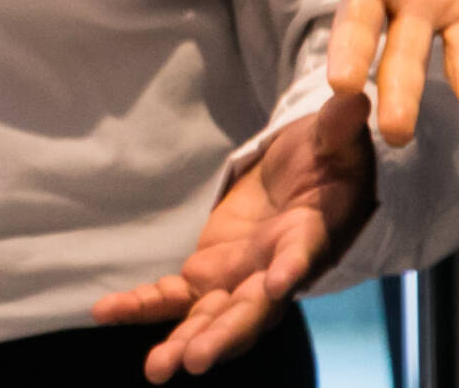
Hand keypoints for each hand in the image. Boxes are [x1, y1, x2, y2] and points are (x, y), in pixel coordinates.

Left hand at [93, 91, 376, 379]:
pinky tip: (105, 312)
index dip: (290, 269)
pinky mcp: (207, 273)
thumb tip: (353, 97)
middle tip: (197, 360)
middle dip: (224, 335)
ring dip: (184, 342)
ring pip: (211, 317)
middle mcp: (273, 271)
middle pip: (250, 309)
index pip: (300, 256)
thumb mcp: (333, 141)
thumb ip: (337, 129)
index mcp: (308, 237)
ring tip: (158, 370)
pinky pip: (172, 297)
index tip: (278, 284)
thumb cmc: (327, 164)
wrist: (308, 183)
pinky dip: (141, 305)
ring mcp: (239, 277)